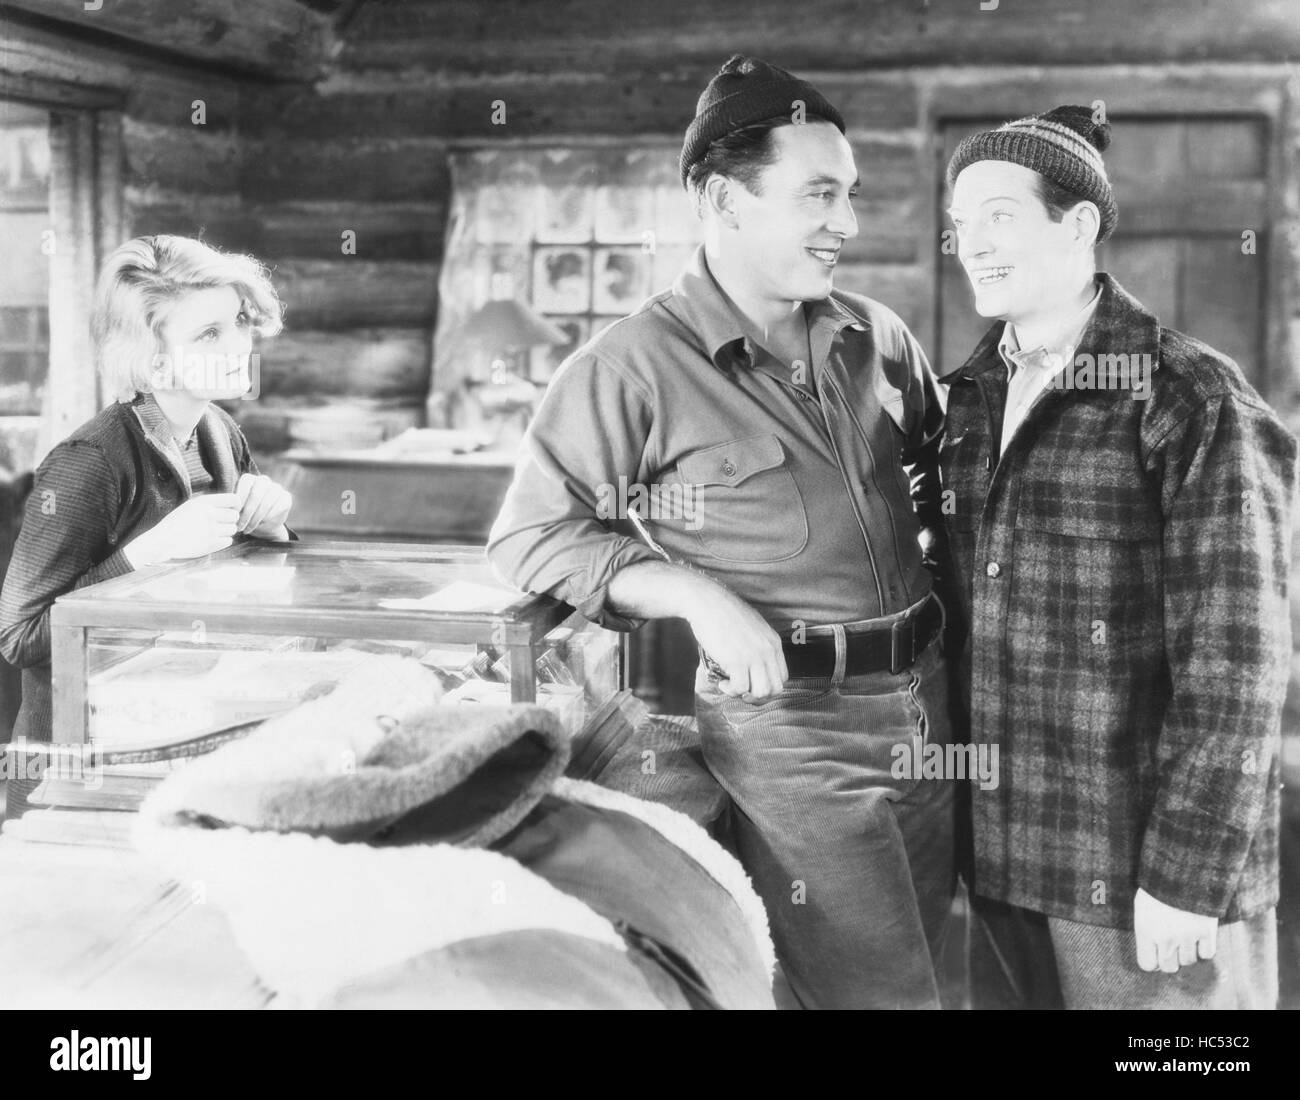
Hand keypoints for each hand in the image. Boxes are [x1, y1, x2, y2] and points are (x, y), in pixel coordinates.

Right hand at [123, 494, 239, 567]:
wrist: (163, 541)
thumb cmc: (176, 523)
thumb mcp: (190, 506)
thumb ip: (210, 504)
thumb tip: (233, 505)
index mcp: (204, 502)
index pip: (234, 499)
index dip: (236, 505)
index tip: (232, 509)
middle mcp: (209, 514)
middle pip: (235, 515)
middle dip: (231, 520)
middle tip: (222, 523)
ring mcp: (212, 530)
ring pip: (233, 529)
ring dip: (227, 531)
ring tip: (215, 532)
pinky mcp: (212, 544)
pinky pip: (228, 541)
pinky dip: (223, 541)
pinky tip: (213, 540)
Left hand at [235, 473, 291, 538]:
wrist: (263, 525)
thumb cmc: (245, 515)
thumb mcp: (236, 508)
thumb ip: (233, 504)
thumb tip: (228, 505)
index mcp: (250, 479)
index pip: (245, 483)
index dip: (240, 499)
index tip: (234, 514)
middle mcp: (264, 480)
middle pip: (256, 494)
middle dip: (247, 513)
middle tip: (240, 526)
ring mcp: (277, 488)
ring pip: (266, 503)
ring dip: (256, 519)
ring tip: (248, 529)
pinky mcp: (286, 497)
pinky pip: (278, 507)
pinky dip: (268, 518)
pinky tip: (261, 524)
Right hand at [686, 586, 787, 699]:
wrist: (706, 601)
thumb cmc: (723, 613)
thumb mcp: (751, 627)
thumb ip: (757, 645)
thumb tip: (752, 668)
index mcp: (773, 642)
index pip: (782, 677)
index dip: (766, 686)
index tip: (750, 684)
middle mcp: (768, 650)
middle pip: (775, 689)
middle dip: (758, 696)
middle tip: (741, 689)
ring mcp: (754, 656)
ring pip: (761, 693)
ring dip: (744, 694)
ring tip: (730, 685)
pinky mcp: (737, 660)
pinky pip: (740, 688)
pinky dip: (730, 690)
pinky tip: (722, 682)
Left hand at [1133, 887, 1217, 972]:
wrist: (1183, 870)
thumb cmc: (1158, 886)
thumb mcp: (1142, 905)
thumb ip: (1146, 930)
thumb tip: (1153, 952)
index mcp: (1145, 930)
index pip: (1147, 964)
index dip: (1152, 961)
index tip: (1155, 954)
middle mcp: (1166, 938)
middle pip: (1169, 967)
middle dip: (1170, 959)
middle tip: (1172, 946)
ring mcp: (1187, 936)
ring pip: (1188, 961)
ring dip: (1187, 952)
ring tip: (1184, 936)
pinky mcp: (1207, 932)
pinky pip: (1207, 954)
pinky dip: (1204, 949)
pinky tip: (1199, 936)